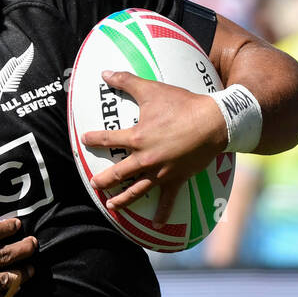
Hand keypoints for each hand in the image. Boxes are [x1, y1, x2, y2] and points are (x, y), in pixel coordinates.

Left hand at [81, 70, 227, 222]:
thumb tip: (105, 72)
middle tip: (94, 184)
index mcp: (136, 138)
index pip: (107, 140)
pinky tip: (156, 224)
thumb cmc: (182, 104)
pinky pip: (168, 200)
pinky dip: (163, 213)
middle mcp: (145, 159)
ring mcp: (160, 172)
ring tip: (112, 206)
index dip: (93, 139)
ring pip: (136, 190)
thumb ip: (126, 81)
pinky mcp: (176, 179)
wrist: (213, 121)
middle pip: (117, 173)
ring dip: (122, 200)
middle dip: (103, 180)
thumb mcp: (152, 90)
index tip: (84, 140)